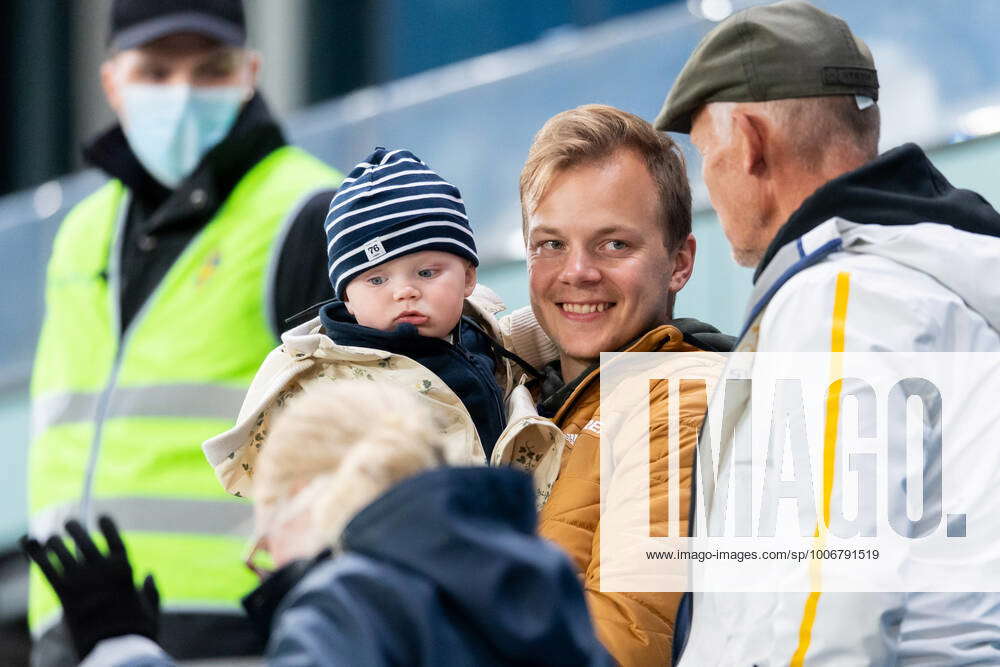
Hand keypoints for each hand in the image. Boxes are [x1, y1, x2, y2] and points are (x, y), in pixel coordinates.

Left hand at [20, 515, 159, 659]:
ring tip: (51, 538)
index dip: (107, 526)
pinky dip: (36, 554)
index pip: (114, 539)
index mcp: (125, 570)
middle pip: (84, 541)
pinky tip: (30, 543)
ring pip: (63, 552)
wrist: (115, 647)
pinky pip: (47, 569)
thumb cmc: (137, 629)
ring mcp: (82, 581)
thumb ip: (151, 589)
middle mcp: (102, 570)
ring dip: (55, 542)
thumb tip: (149, 574)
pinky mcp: (64, 594)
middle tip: (69, 522)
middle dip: (75, 529)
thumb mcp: (152, 608)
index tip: (102, 516)